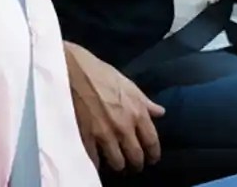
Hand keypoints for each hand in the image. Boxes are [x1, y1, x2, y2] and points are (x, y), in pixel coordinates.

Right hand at [64, 42, 164, 171]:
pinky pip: (95, 160)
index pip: (152, 142)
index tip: (152, 158)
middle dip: (137, 164)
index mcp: (137, 113)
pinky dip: (98, 163)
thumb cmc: (104, 75)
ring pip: (117, 162)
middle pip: (136, 156)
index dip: (154, 154)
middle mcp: (124, 127)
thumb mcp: (130, 86)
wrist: (76, 71)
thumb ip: (146, 103)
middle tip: (135, 165)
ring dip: (119, 165)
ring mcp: (105, 134)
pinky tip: (99, 161)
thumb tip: (160, 112)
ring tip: (118, 164)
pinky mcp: (86, 137)